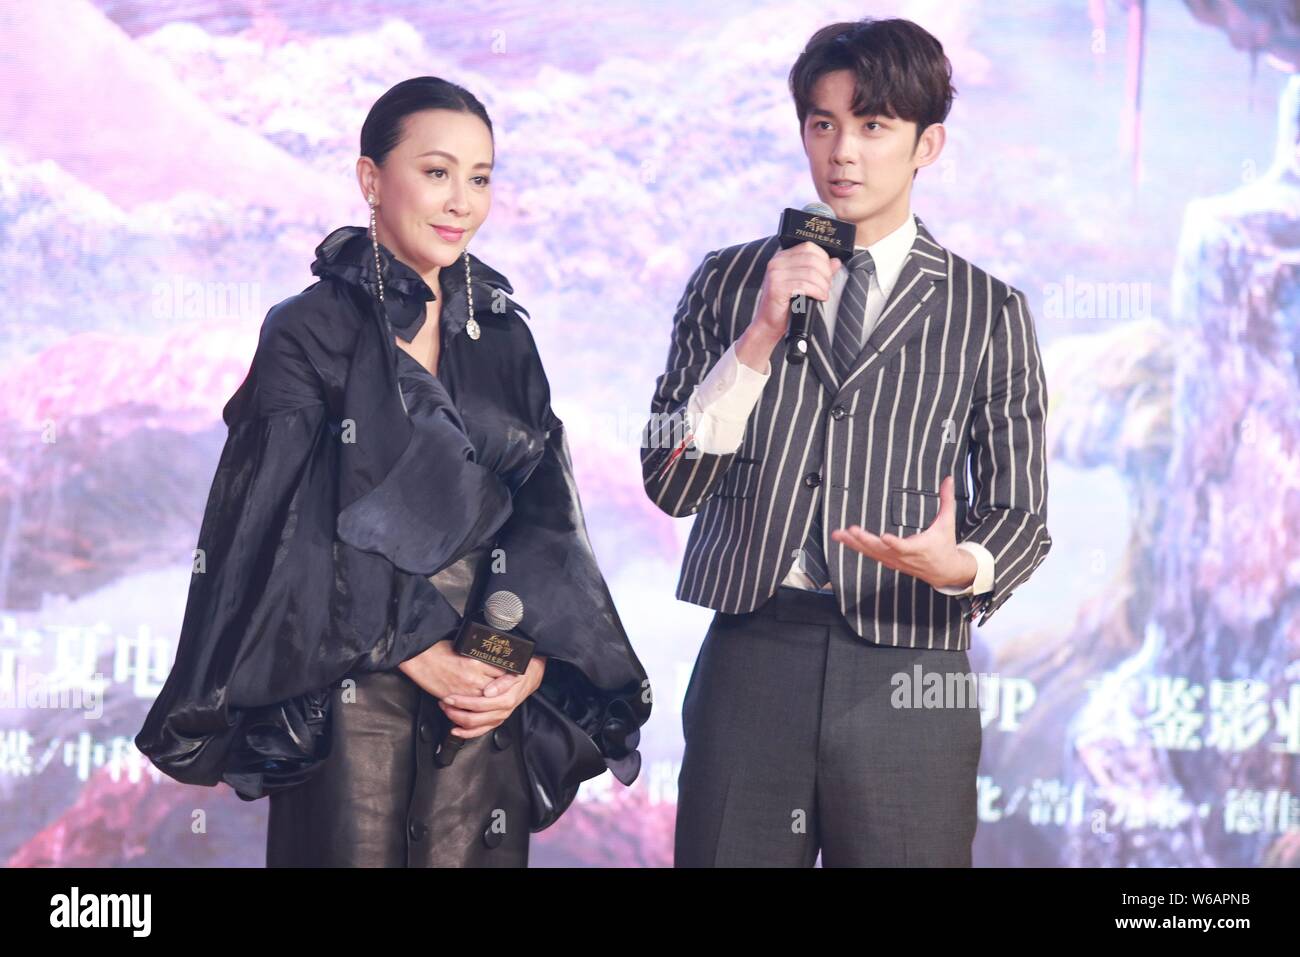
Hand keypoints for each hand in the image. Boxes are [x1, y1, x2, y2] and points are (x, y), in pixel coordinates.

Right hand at [397, 639, 509, 700]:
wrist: (421, 658)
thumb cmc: (439, 650)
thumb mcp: (465, 649)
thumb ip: (480, 658)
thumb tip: (491, 663)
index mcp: (478, 661)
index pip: (502, 671)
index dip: (509, 676)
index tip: (515, 678)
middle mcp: (474, 676)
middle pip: (498, 688)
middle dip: (504, 691)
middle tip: (510, 693)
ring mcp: (465, 688)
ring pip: (486, 701)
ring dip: (490, 702)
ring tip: (494, 702)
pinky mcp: (455, 697)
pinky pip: (469, 708)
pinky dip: (474, 709)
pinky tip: (476, 708)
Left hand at [439, 654, 547, 739]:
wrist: (531, 677)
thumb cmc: (522, 672)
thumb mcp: (514, 672)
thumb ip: (501, 682)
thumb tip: (488, 692)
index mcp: (505, 700)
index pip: (479, 705)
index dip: (462, 702)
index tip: (449, 697)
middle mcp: (502, 712)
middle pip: (474, 719)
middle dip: (456, 712)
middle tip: (444, 703)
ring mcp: (499, 718)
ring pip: (476, 727)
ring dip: (458, 722)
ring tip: (446, 713)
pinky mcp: (496, 721)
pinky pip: (480, 731)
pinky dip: (467, 733)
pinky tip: (456, 730)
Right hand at [751, 241, 842, 335]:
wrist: (769, 323)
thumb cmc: (786, 305)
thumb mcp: (804, 284)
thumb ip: (819, 271)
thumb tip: (835, 262)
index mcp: (782, 257)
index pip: (808, 247)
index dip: (824, 259)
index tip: (828, 273)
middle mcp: (776, 262)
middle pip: (812, 259)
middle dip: (825, 273)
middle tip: (827, 286)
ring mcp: (775, 275)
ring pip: (810, 272)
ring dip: (823, 285)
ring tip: (823, 294)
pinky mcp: (776, 288)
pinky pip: (804, 285)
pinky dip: (817, 291)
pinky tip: (819, 297)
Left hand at [829, 476, 976, 590]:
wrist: (944, 571)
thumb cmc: (945, 544)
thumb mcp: (947, 522)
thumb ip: (947, 500)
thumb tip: (948, 479)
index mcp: (918, 548)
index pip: (904, 546)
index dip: (894, 543)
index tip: (884, 537)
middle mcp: (903, 557)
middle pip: (881, 550)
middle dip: (864, 540)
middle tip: (851, 530)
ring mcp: (894, 561)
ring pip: (871, 553)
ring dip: (854, 543)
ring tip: (838, 534)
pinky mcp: (888, 561)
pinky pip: (870, 554)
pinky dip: (856, 547)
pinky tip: (845, 539)